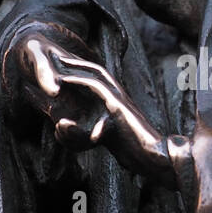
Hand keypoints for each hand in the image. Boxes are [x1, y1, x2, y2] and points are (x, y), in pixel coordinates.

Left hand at [6, 25, 180, 185]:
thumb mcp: (110, 139)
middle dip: (77, 63)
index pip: (97, 82)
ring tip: (58, 61)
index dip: (81, 74)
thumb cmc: (134, 152)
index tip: (63, 69)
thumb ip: (94, 133)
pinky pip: (96, 86)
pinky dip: (79, 80)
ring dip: (76, 66)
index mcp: (116, 103)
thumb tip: (76, 129)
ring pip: (96, 74)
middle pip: (96, 72)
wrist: (153, 157)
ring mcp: (119, 99)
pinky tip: (64, 79)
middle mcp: (118, 97)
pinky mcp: (117, 105)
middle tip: (58, 56)